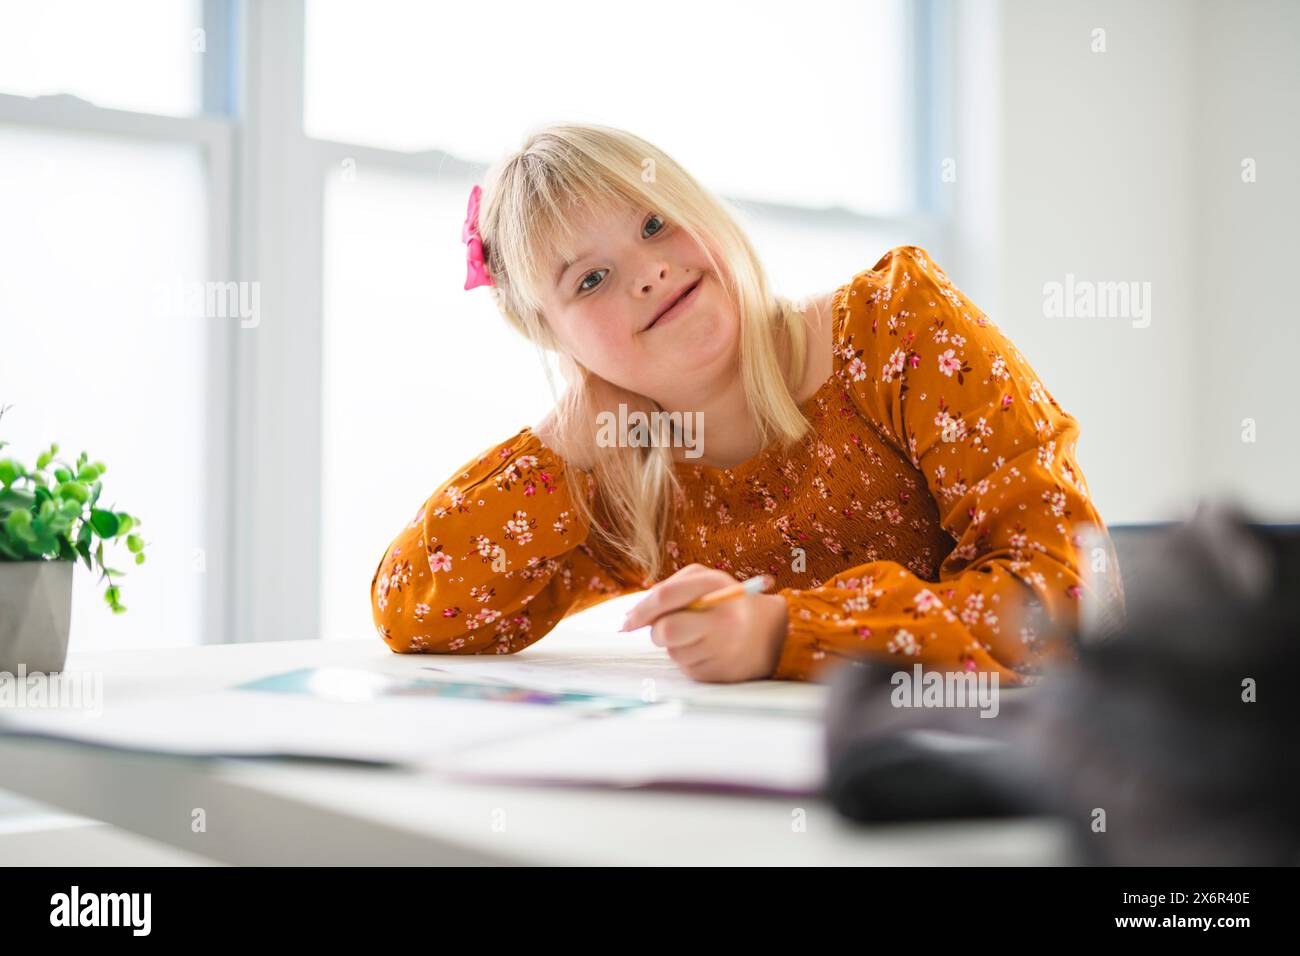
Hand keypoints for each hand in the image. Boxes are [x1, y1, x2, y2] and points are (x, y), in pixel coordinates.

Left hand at [620, 564, 789, 682]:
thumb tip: (631, 617)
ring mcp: (724, 649)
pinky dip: (690, 659)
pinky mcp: (719, 675)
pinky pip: (686, 668)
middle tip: (666, 629)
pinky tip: (709, 651)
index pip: (665, 597)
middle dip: (658, 631)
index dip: (641, 609)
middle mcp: (723, 619)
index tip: (627, 620)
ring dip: (677, 645)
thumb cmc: (725, 602)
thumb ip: (669, 589)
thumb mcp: (704, 581)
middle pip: (666, 631)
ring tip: (701, 636)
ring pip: (674, 652)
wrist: (769, 635)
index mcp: (716, 586)